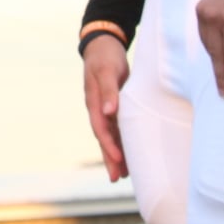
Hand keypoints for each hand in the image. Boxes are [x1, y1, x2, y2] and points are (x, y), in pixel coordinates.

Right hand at [81, 36, 129, 180]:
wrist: (103, 45)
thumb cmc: (105, 57)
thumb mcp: (107, 70)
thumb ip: (108, 91)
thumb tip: (109, 112)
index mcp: (94, 102)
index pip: (101, 129)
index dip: (109, 146)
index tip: (119, 160)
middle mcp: (99, 109)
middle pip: (104, 138)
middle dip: (110, 158)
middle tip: (117, 178)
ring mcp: (106, 109)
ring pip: (111, 136)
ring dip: (116, 154)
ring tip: (124, 174)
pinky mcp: (115, 106)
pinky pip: (118, 128)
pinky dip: (122, 141)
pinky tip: (129, 152)